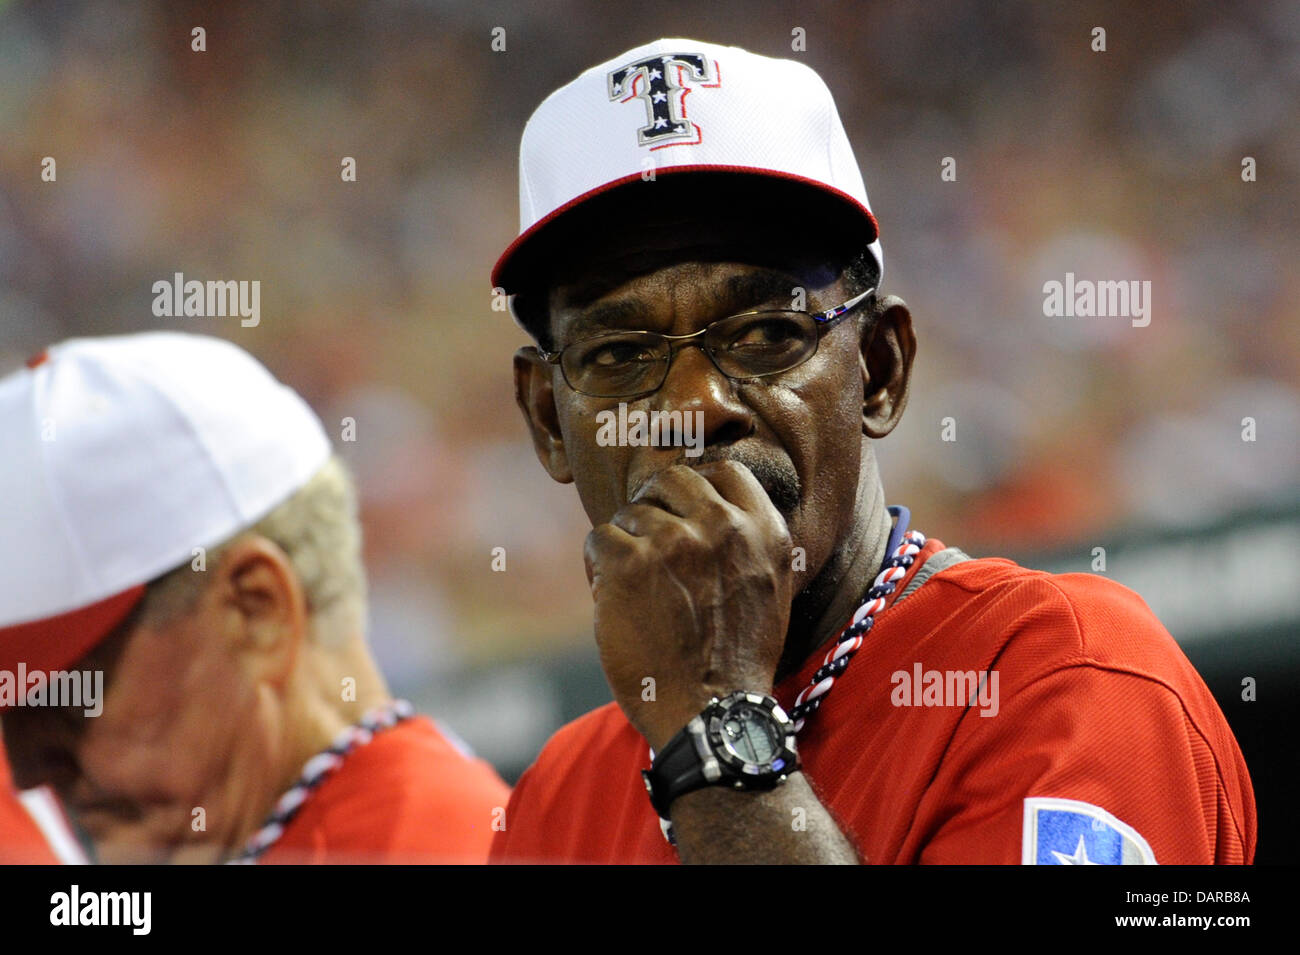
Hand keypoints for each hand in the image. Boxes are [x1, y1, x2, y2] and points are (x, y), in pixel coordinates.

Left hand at [583, 460, 794, 750]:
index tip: (683, 515)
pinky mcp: (630, 562)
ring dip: (627, 545)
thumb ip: (746, 542)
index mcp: (765, 531)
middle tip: (648, 547)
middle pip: (673, 480)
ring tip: (635, 589)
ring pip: (632, 512)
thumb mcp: (769, 589)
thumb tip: (706, 507)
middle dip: (656, 507)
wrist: (712, 713)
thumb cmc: (735, 661)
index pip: (725, 472)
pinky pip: (599, 538)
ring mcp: (675, 541)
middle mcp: (724, 526)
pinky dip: (598, 567)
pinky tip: (613, 597)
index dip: (696, 490)